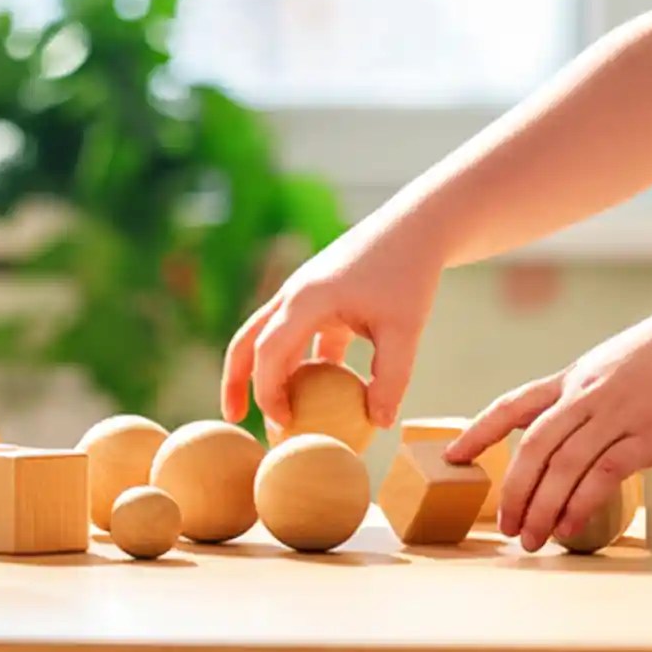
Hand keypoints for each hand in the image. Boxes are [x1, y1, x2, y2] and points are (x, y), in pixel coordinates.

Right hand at [220, 204, 446, 430]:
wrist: (416, 227)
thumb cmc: (410, 274)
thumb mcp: (405, 330)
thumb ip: (391, 378)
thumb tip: (379, 424)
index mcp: (306, 300)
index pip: (268, 351)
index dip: (267, 391)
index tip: (284, 424)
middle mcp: (294, 295)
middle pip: (247, 341)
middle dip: (235, 381)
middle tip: (236, 419)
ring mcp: (303, 295)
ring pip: (271, 339)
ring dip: (269, 375)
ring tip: (279, 414)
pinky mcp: (320, 298)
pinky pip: (300, 336)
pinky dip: (303, 365)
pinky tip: (320, 395)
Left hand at [445, 310, 651, 551]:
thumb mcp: (605, 366)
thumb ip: (577, 397)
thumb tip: (556, 433)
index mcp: (569, 380)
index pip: (511, 406)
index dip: (478, 431)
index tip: (452, 457)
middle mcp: (585, 396)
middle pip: (533, 446)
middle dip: (512, 489)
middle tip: (505, 526)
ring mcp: (617, 414)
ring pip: (564, 465)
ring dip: (542, 506)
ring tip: (531, 538)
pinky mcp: (650, 435)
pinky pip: (605, 473)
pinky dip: (581, 502)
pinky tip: (569, 526)